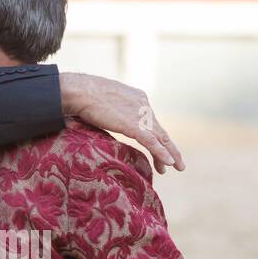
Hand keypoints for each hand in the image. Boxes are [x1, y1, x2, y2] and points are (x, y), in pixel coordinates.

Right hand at [59, 72, 183, 172]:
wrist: (79, 91)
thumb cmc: (83, 95)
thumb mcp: (105, 101)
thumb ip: (113, 110)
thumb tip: (107, 118)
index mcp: (138, 98)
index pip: (151, 121)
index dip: (157, 136)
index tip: (159, 148)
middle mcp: (143, 105)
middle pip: (160, 130)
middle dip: (169, 147)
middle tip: (175, 162)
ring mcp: (140, 115)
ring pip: (160, 138)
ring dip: (170, 154)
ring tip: (177, 167)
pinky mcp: (133, 126)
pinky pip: (152, 143)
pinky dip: (161, 153)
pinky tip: (169, 163)